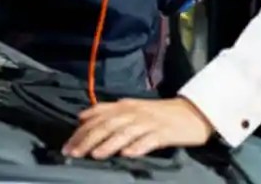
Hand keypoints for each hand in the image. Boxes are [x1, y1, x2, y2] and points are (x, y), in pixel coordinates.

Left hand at [62, 97, 214, 158]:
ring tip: (95, 154)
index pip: (98, 116)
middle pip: (108, 124)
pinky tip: (128, 154)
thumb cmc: (159, 113)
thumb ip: (107, 112)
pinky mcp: (164, 133)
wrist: (192, 112)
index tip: (67, 144)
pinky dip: (138, 146)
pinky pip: (149, 140)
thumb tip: (82, 116)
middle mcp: (134, 112)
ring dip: (109, 143)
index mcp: (125, 106)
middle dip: (88, 139)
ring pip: (125, 132)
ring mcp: (150, 122)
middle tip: (74, 152)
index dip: (81, 130)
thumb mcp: (131, 108)